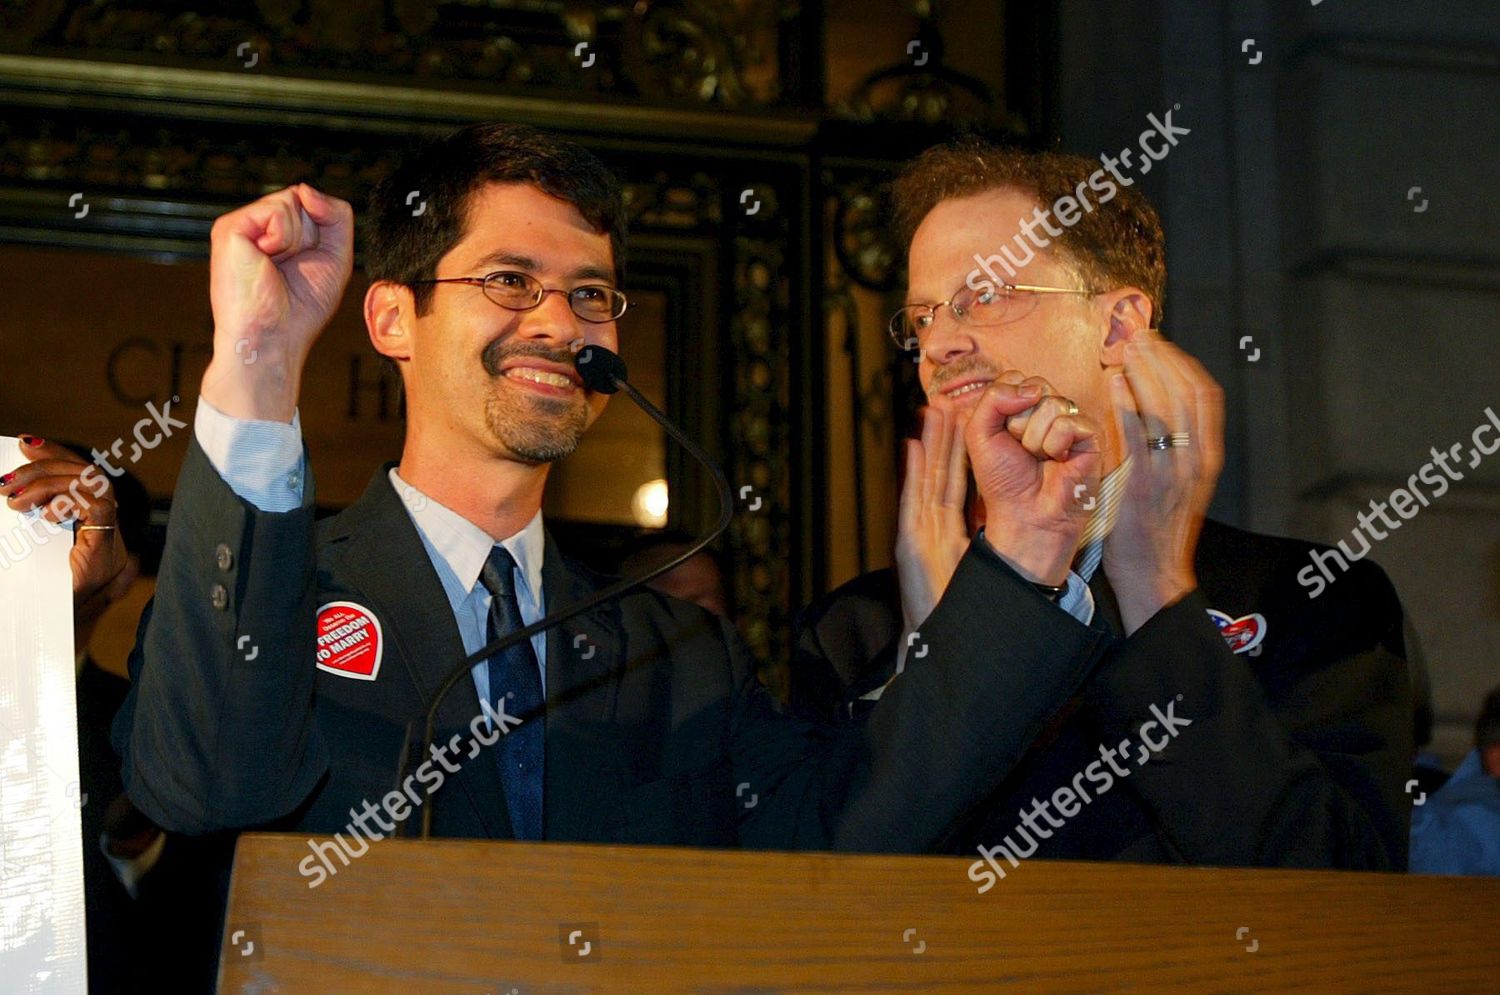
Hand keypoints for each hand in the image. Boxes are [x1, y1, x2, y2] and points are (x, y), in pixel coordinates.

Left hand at [0, 437, 130, 609]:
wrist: (46, 630)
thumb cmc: (36, 591)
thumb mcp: (24, 546)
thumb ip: (28, 516)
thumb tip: (6, 486)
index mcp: (88, 523)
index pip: (81, 473)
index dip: (56, 453)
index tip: (25, 442)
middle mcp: (106, 528)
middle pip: (88, 473)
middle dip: (46, 467)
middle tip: (6, 480)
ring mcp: (110, 540)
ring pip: (93, 485)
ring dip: (50, 483)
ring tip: (14, 500)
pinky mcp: (106, 553)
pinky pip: (101, 508)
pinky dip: (71, 502)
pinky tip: (47, 515)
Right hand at [202, 183, 354, 421]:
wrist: (273, 339)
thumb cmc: (302, 309)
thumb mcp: (336, 257)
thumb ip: (335, 216)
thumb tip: (305, 187)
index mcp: (277, 235)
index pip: (311, 204)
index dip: (322, 233)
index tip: (309, 266)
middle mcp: (257, 227)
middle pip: (303, 198)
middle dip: (311, 236)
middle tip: (289, 269)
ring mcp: (240, 226)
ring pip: (291, 200)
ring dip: (297, 239)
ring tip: (275, 267)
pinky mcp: (228, 228)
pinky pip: (277, 209)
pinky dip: (283, 237)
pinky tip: (265, 260)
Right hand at [895, 406, 970, 631]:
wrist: (939, 638)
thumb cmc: (952, 604)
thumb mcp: (965, 566)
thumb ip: (970, 538)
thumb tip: (985, 515)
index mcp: (943, 529)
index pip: (950, 481)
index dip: (953, 451)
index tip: (958, 421)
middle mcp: (929, 524)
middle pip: (938, 473)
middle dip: (941, 438)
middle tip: (944, 402)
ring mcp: (919, 531)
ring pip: (927, 479)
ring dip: (929, 445)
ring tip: (932, 413)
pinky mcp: (911, 542)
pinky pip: (915, 501)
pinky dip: (913, 475)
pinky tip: (913, 448)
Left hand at [965, 373, 1101, 584]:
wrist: (1024, 514)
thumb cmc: (1003, 478)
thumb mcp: (979, 434)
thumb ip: (992, 398)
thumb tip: (1031, 388)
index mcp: (1023, 404)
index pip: (1014, 378)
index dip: (1003, 407)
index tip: (1003, 436)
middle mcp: (1049, 408)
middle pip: (1035, 387)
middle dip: (1018, 424)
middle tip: (1023, 451)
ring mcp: (1072, 420)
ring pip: (1052, 404)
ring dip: (1036, 439)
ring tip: (1040, 459)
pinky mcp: (1092, 436)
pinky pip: (1069, 423)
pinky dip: (1056, 446)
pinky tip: (1059, 462)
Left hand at [1104, 335, 1223, 632]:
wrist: (1155, 574)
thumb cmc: (1159, 527)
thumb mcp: (1177, 481)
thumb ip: (1170, 446)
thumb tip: (1153, 404)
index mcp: (1207, 456)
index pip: (1204, 395)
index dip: (1182, 362)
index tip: (1159, 343)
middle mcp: (1196, 459)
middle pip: (1187, 392)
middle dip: (1164, 357)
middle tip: (1138, 335)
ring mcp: (1172, 471)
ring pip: (1167, 407)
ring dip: (1146, 372)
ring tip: (1125, 350)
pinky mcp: (1144, 483)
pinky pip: (1139, 436)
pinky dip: (1129, 404)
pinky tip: (1115, 383)